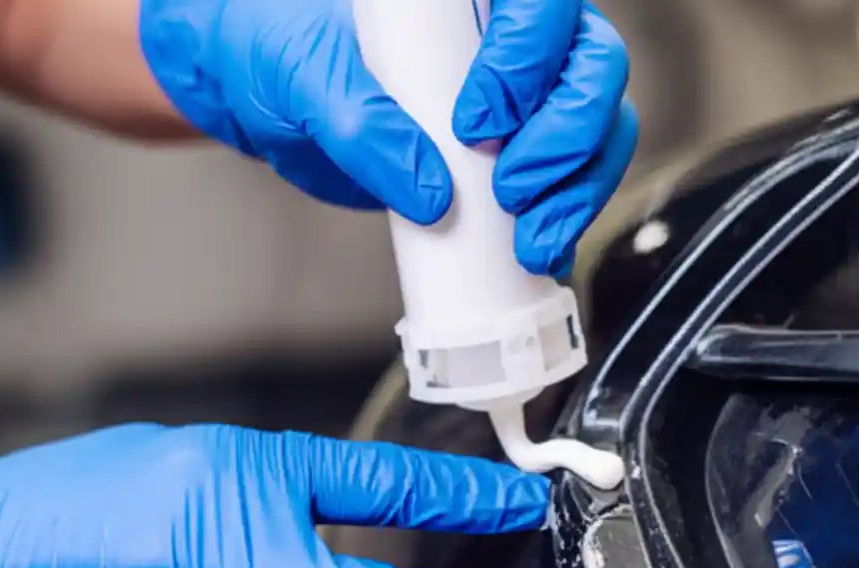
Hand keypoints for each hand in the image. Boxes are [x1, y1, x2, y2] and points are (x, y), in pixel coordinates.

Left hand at [140, 0, 636, 275]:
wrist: (260, 99)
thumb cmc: (273, 53)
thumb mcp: (301, 79)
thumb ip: (361, 125)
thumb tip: (429, 191)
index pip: (544, 3)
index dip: (528, 61)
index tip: (473, 121)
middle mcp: (509, 36)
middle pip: (593, 69)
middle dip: (566, 138)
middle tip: (510, 189)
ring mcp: (520, 97)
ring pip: (599, 127)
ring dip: (577, 189)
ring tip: (530, 240)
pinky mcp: (514, 155)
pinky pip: (574, 180)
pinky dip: (567, 219)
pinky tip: (538, 252)